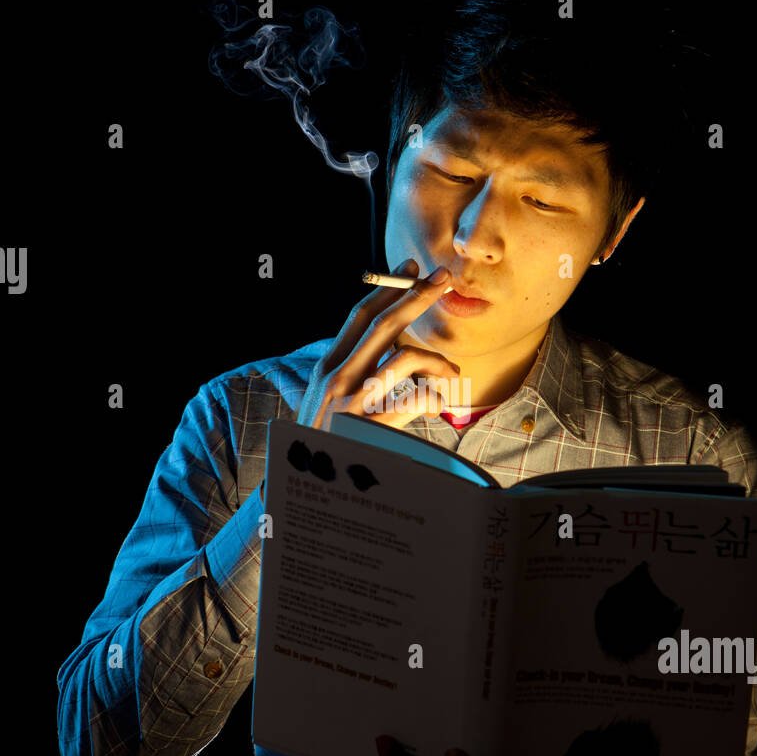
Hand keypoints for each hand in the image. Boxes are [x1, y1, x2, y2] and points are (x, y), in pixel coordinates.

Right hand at [297, 258, 460, 431]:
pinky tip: (442, 406)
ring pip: (406, 357)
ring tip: (452, 374)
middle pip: (383, 324)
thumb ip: (345, 378)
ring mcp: (353, 400)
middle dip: (417, 297)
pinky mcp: (372, 425)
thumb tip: (363, 359)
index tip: (410, 270)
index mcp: (326, 367)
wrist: (304, 485)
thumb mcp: (323, 404)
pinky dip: (436, 398)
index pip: (358, 317)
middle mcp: (337, 377)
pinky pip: (417, 398)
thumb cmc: (321, 445)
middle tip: (443, 279)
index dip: (387, 291)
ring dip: (437, 361)